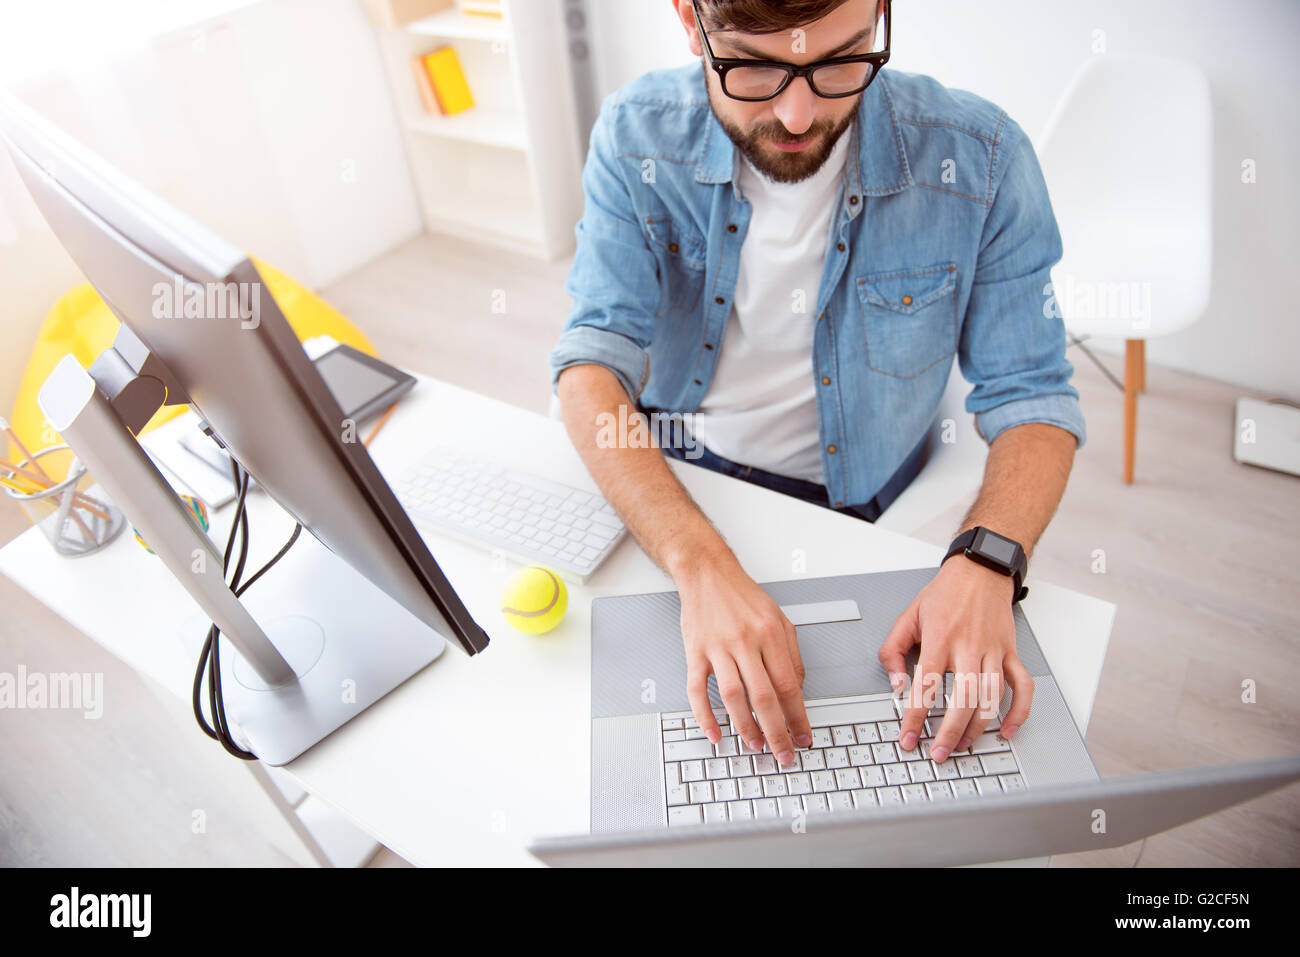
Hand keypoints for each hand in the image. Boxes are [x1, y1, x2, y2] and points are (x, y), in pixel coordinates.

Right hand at [676, 551, 809, 767]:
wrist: (707, 573)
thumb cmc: (743, 597)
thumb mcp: (780, 618)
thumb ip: (791, 655)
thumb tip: (798, 691)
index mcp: (770, 634)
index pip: (789, 686)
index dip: (798, 717)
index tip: (803, 736)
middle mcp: (745, 641)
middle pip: (764, 697)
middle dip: (776, 731)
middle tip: (783, 753)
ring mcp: (717, 647)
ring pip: (732, 697)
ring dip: (745, 727)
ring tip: (755, 745)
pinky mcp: (695, 652)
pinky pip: (697, 690)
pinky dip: (704, 716)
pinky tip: (714, 733)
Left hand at [877, 555, 1033, 762]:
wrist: (980, 570)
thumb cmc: (944, 595)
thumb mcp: (907, 616)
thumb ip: (893, 651)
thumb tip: (896, 684)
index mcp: (940, 638)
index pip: (926, 686)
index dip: (915, 716)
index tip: (908, 738)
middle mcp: (969, 646)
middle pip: (963, 699)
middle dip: (949, 732)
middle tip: (938, 754)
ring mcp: (994, 651)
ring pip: (992, 698)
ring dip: (978, 728)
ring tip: (962, 746)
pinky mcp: (1012, 653)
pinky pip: (1023, 687)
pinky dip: (1019, 712)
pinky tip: (1007, 730)